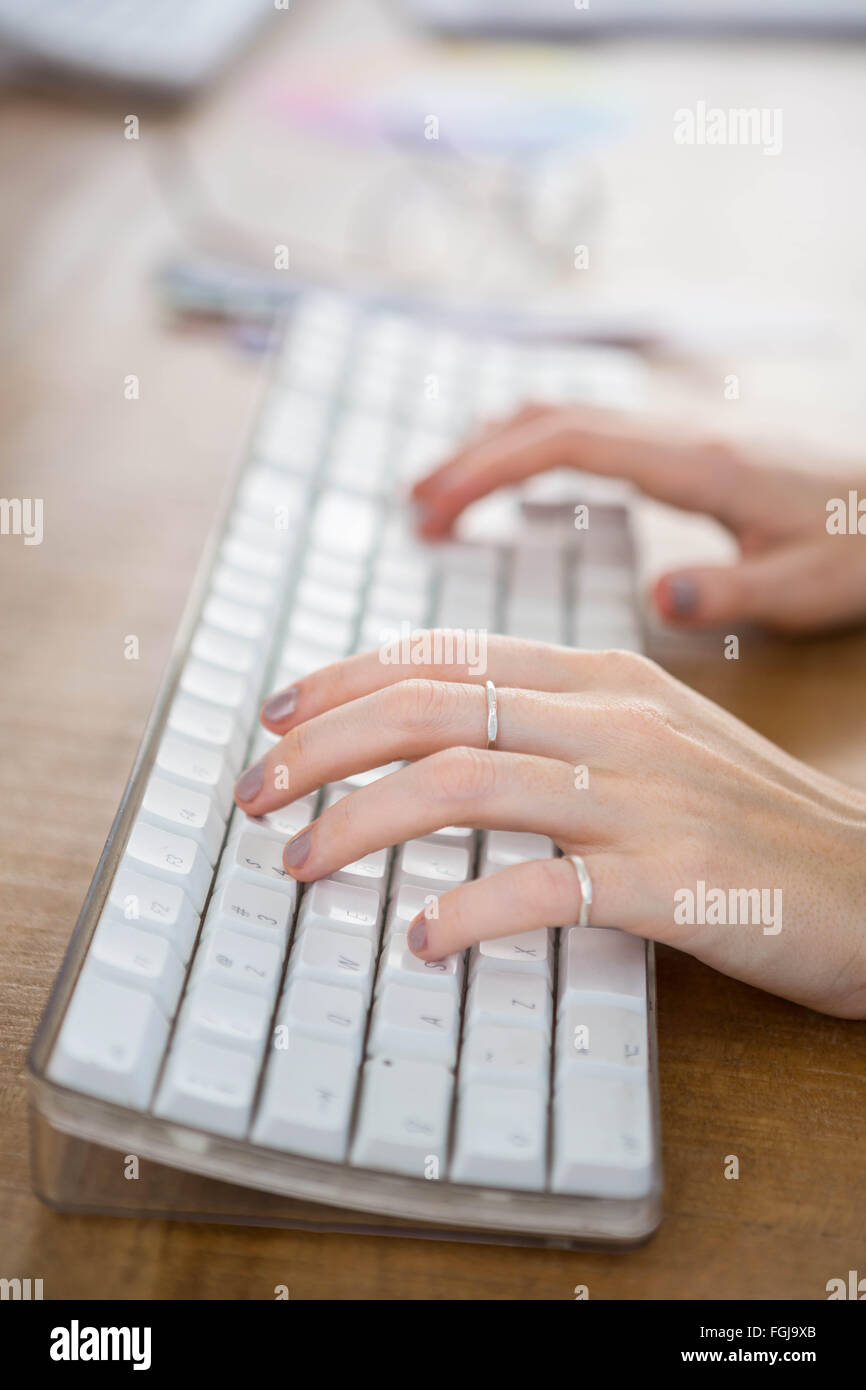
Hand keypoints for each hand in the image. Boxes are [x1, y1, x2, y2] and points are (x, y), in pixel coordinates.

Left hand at [235, 639, 865, 1018]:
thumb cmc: (751, 818)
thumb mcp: (652, 738)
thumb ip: (555, 720)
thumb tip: (439, 735)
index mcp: (602, 678)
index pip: (447, 658)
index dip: (347, 679)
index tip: (279, 715)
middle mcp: (613, 720)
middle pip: (432, 710)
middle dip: (321, 748)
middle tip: (254, 793)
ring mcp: (641, 797)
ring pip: (465, 784)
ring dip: (359, 823)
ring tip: (298, 864)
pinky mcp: (670, 880)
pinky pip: (544, 888)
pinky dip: (467, 913)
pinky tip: (420, 940)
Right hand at [411, 404, 865, 633]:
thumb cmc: (863, 543)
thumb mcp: (804, 584)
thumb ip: (732, 589)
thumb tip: (658, 597)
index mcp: (694, 461)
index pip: (564, 441)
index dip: (487, 468)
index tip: (433, 508)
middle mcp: (680, 432)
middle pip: (548, 417)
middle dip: (472, 457)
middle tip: (415, 508)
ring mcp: (684, 431)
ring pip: (568, 414)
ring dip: (500, 446)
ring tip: (446, 494)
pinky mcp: (691, 445)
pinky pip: (594, 430)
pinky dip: (539, 449)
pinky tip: (525, 481)